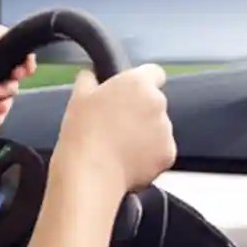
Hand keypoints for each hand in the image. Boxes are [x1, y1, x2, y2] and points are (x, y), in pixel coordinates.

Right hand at [51, 64, 175, 194]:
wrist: (91, 174)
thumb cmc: (82, 133)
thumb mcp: (78, 97)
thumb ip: (89, 79)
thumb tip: (91, 76)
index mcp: (138, 83)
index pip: (154, 72)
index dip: (142, 82)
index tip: (129, 93)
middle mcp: (158, 103)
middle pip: (155, 102)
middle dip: (141, 111)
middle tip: (117, 123)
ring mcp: (166, 130)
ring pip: (159, 128)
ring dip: (146, 133)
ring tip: (120, 146)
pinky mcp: (168, 155)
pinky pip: (161, 151)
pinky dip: (149, 156)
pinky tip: (128, 160)